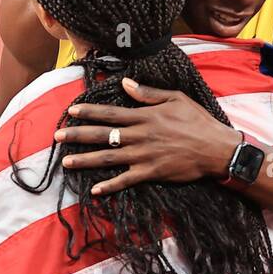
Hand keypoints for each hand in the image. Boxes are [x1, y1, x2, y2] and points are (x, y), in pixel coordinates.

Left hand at [55, 77, 239, 194]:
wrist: (216, 149)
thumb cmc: (198, 121)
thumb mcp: (175, 99)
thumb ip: (148, 93)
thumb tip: (125, 84)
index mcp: (144, 116)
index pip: (110, 112)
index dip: (88, 111)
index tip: (70, 110)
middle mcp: (140, 135)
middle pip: (102, 134)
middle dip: (77, 135)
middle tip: (56, 136)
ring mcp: (143, 156)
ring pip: (108, 158)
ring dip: (85, 160)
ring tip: (66, 161)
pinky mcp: (151, 173)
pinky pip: (125, 181)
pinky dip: (109, 186)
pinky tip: (94, 189)